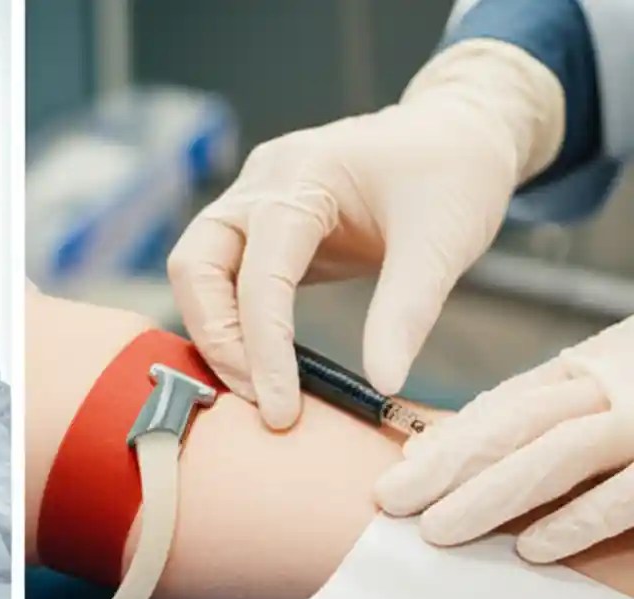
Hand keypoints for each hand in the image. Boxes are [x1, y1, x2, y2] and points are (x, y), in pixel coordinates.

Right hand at [167, 40, 561, 428]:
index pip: (261, 273)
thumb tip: (381, 384)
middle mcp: (261, 185)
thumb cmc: (455, 174)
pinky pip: (222, 277)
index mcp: (303, 176)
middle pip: (195, 266)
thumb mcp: (444, 242)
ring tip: (257, 389)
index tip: (282, 411)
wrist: (458, 132)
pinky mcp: (260, 227)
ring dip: (217, 333)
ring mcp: (253, 201)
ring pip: (196, 272)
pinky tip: (261, 362)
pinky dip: (232, 322)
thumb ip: (406, 312)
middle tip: (258, 401)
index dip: (264, 348)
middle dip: (218, 339)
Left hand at [375, 315, 633, 562]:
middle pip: (519, 422)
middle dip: (449, 462)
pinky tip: (531, 548)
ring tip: (437, 529)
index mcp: (597, 366)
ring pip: (558, 452)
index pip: (511, 404)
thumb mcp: (615, 380)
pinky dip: (578, 519)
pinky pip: (626, 494)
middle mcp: (616, 384)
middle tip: (390, 500)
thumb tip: (436, 443)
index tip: (402, 466)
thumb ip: (543, 407)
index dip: (452, 436)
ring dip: (491, 492)